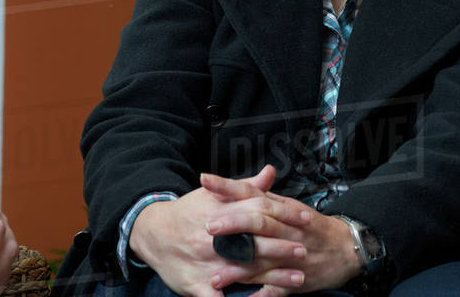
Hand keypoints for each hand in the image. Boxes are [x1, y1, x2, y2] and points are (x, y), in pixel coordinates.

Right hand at [129, 167, 308, 296]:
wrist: (153, 232)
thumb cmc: (187, 212)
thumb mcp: (214, 194)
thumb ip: (245, 187)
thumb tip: (270, 173)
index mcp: (222, 214)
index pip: (258, 210)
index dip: (285, 214)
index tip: (306, 219)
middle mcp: (215, 239)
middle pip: (254, 243)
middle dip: (282, 248)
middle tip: (305, 251)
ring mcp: (206, 264)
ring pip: (244, 272)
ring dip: (273, 277)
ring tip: (298, 280)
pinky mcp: (196, 286)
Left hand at [201, 166, 360, 294]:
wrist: (347, 247)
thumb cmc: (312, 226)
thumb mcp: (291, 206)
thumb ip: (264, 196)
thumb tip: (236, 185)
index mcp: (282, 209)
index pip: (252, 192)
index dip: (228, 186)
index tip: (204, 180)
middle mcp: (287, 229)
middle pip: (259, 223)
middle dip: (233, 225)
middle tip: (208, 226)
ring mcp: (292, 256)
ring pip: (263, 261)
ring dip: (239, 270)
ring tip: (214, 277)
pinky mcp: (297, 280)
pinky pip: (277, 289)